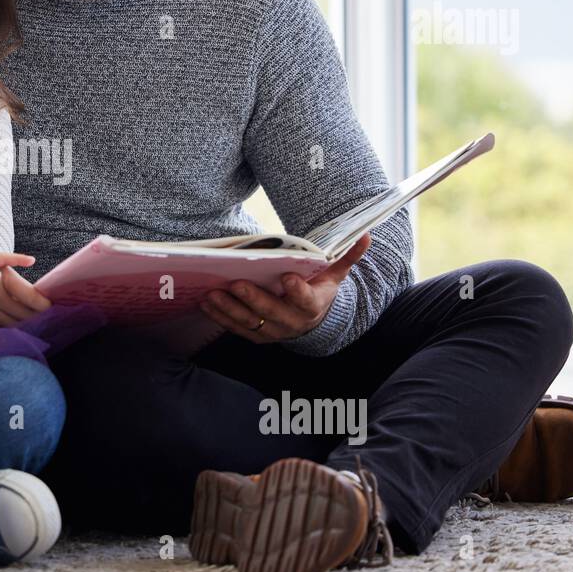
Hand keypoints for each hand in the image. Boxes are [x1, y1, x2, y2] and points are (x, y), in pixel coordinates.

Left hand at [199, 233, 370, 343]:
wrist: (312, 320)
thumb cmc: (319, 289)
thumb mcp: (335, 274)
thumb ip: (347, 256)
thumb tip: (366, 236)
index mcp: (313, 305)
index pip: (306, 300)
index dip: (297, 291)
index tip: (287, 278)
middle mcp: (293, 322)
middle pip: (273, 312)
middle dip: (254, 299)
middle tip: (237, 283)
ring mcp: (273, 331)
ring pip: (250, 322)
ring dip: (229, 309)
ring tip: (212, 293)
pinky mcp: (257, 335)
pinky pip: (237, 328)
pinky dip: (220, 317)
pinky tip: (206, 303)